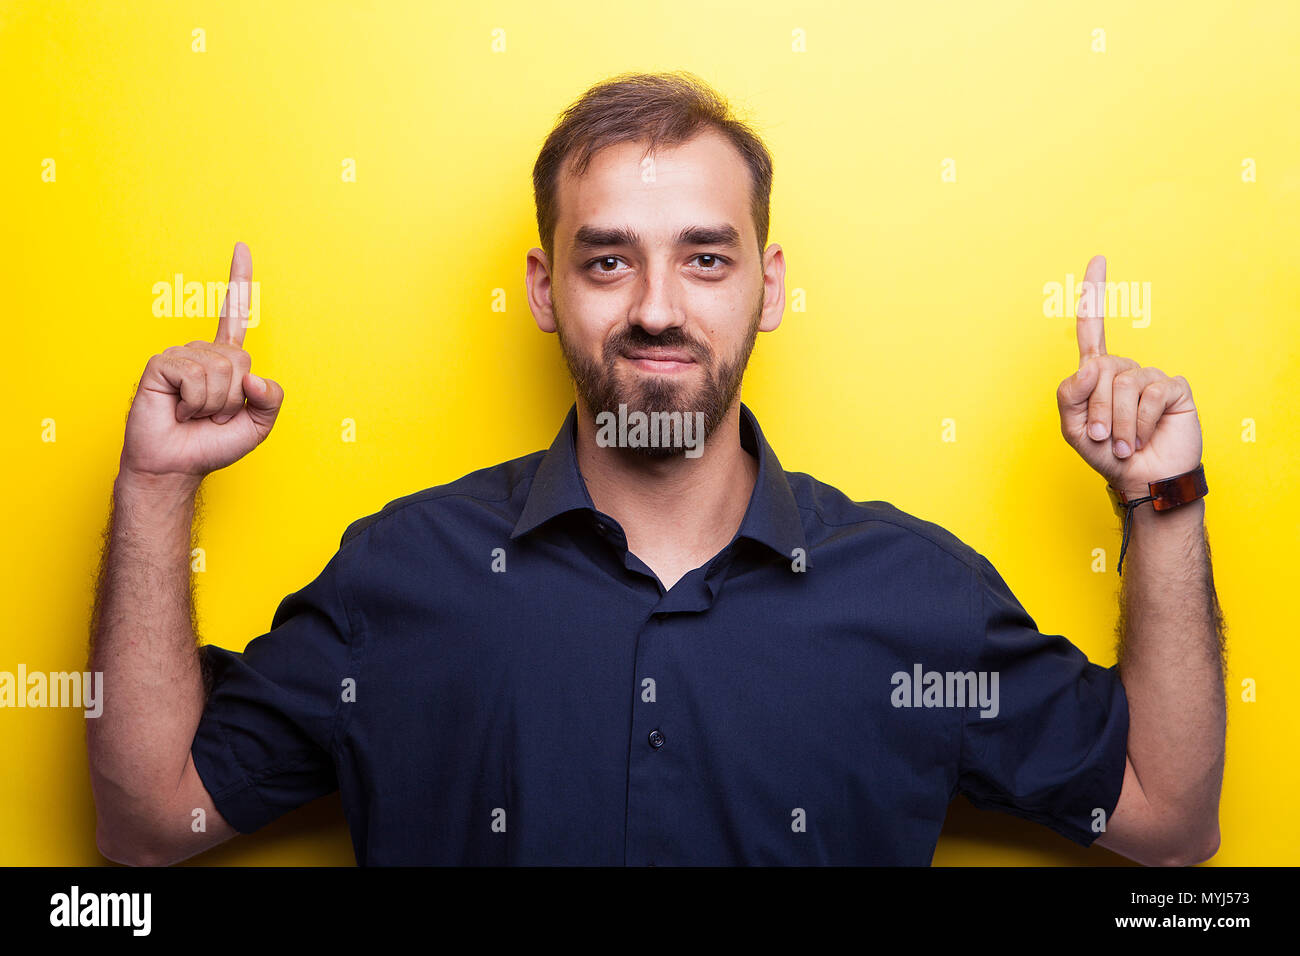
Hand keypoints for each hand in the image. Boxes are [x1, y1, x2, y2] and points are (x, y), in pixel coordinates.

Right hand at [120, 242, 283, 486]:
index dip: (240, 280)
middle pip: (241, 360)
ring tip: (195, 414)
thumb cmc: (212, 445)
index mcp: (226, 361)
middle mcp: (203, 353)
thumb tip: (255, 378)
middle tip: (212, 414)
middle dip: (234, 397)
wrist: (176, 466)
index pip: (235, 314)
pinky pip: (195, 375)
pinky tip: (179, 409)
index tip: (242, 247)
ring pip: (220, 370)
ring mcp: (180, 356)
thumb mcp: (258, 425)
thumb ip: (272, 400)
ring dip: (214, 403)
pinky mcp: (161, 364)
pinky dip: (195, 401)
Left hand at [1055, 255, 1201, 497]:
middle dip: (1095, 410)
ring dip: (1117, 422)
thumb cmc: (1106, 453)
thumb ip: (1068, 395)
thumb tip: (1090, 366)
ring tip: (1122, 443)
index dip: (1093, 293)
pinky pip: (1149, 394)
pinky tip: (1143, 435)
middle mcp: (1124, 369)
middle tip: (1101, 437)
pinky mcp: (1173, 388)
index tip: (1098, 260)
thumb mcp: (1071, 428)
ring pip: (1123, 384)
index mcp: (1097, 373)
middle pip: (1099, 370)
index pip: (1092, 328)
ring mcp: (1150, 376)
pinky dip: (1140, 422)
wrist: (1141, 478)